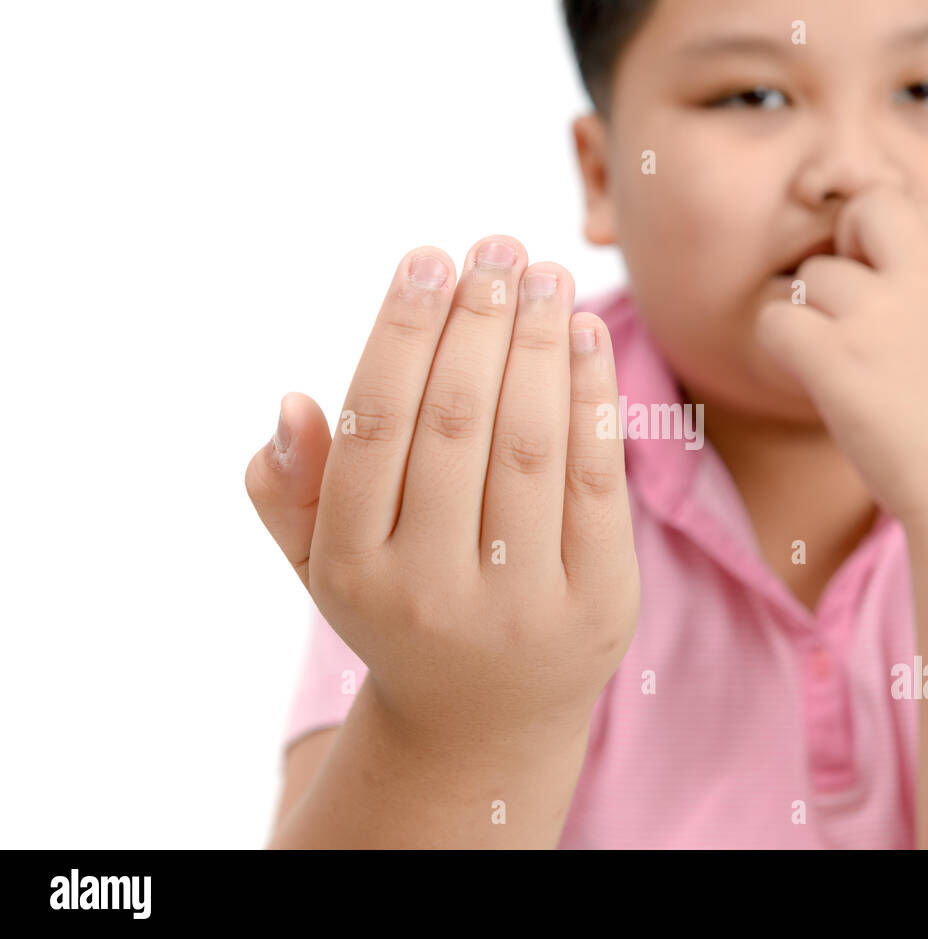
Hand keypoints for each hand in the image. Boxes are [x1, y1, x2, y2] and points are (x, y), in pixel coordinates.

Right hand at [245, 237, 640, 756]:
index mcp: (353, 569)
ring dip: (538, 341)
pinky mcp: (598, 601)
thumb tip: (294, 404)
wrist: (483, 718)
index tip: (429, 258)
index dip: (403, 331)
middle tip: (497, 248)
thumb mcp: (322, 563)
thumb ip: (288, 491)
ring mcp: (521, 601)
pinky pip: (598, 478)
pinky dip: (592, 394)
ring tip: (544, 272)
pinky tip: (583, 332)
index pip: (375, 425)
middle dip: (479, 319)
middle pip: (458, 422)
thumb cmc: (399, 610)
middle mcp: (432, 590)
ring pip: (530, 441)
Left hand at [755, 184, 927, 526]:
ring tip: (844, 367)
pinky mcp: (837, 358)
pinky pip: (775, 320)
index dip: (877, 237)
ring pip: (811, 277)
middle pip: (861, 211)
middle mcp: (926, 277)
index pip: (903, 202)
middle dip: (842, 250)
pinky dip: (780, 347)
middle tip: (848, 309)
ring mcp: (879, 314)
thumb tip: (892, 273)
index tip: (880, 284)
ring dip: (814, 318)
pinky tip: (810, 376)